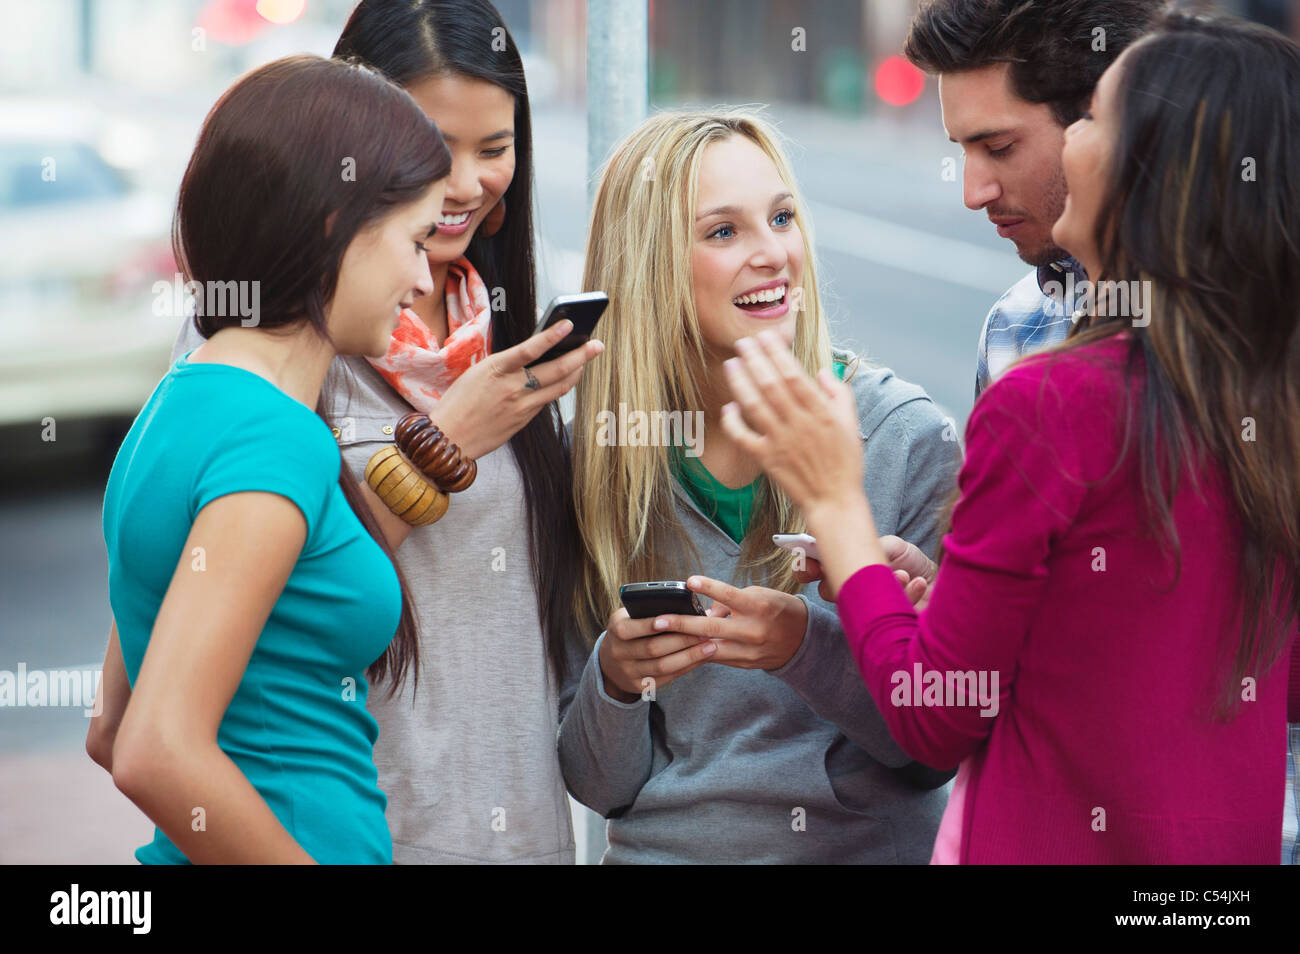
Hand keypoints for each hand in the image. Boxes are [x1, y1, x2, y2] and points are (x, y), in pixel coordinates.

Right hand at [430, 319, 603, 459]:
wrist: (448, 439)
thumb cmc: (459, 402)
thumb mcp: (478, 373)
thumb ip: (506, 364)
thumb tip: (535, 353)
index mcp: (495, 369)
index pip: (530, 348)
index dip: (552, 335)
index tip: (569, 323)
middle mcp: (512, 387)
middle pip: (556, 369)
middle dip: (581, 355)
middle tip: (596, 345)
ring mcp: (521, 406)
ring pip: (559, 387)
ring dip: (576, 372)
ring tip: (585, 360)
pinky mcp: (524, 421)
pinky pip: (547, 400)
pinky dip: (559, 387)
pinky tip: (566, 378)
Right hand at [598, 607, 717, 702]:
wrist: (610, 662)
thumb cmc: (629, 630)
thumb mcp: (629, 616)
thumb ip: (649, 611)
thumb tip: (684, 605)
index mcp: (616, 630)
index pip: (634, 628)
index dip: (653, 625)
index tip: (679, 618)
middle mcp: (619, 653)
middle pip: (653, 648)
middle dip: (682, 640)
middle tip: (706, 631)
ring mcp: (630, 672)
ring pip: (663, 666)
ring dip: (689, 656)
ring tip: (710, 646)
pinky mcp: (640, 687)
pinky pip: (668, 677)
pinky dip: (687, 667)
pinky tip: (702, 658)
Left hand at [643, 576, 808, 671]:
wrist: (802, 639)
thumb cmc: (777, 610)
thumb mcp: (759, 595)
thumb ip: (731, 601)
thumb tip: (706, 610)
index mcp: (758, 606)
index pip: (729, 595)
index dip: (708, 587)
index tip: (689, 581)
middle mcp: (753, 630)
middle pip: (712, 628)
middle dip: (682, 625)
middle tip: (659, 621)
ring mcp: (749, 650)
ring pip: (710, 649)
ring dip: (684, 644)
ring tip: (662, 638)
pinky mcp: (745, 664)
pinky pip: (717, 658)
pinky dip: (698, 652)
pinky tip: (680, 649)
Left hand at [719, 330, 862, 515]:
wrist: (834, 499)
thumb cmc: (845, 461)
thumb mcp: (851, 423)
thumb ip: (839, 393)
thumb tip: (822, 371)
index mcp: (820, 412)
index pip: (794, 375)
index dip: (777, 354)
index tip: (766, 337)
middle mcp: (798, 424)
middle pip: (771, 385)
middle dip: (754, 360)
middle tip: (742, 342)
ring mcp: (780, 441)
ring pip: (755, 406)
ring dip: (740, 383)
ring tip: (730, 364)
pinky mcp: (767, 459)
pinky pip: (744, 437)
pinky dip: (733, 422)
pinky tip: (728, 407)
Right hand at [792, 539, 933, 604]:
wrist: (940, 583)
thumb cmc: (912, 563)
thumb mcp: (893, 546)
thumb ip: (872, 546)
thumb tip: (855, 553)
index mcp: (846, 567)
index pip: (815, 570)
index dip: (807, 567)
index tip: (810, 564)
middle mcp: (851, 590)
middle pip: (828, 590)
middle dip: (839, 581)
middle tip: (856, 574)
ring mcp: (866, 609)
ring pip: (858, 604)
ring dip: (880, 585)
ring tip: (902, 574)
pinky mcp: (885, 624)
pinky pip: (887, 615)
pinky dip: (907, 593)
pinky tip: (919, 583)